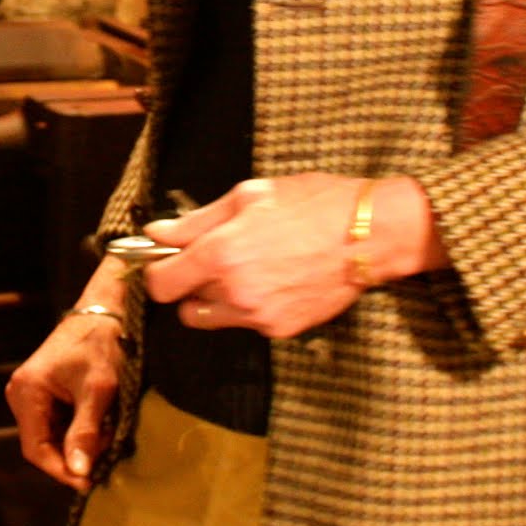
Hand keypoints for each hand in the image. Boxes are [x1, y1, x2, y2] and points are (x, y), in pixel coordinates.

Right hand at [5, 275, 125, 489]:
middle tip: (104, 457)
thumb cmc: (102, 344)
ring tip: (105, 435)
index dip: (60, 470)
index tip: (87, 482)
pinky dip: (78, 428)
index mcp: (27, 392)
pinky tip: (99, 423)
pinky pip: (57, 421)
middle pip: (42, 443)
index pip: (36, 448)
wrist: (106, 310)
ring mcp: (30, 392)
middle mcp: (21, 393)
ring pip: (52, 434)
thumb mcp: (99, 389)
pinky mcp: (43, 390)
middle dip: (73, 454)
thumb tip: (79, 472)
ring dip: (78, 442)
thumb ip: (86, 431)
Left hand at [144, 173, 444, 339]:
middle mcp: (233, 291)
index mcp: (220, 252)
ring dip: (219, 299)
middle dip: (192, 284)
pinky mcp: (281, 330)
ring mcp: (258, 316)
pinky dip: (252, 307)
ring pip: (214, 318)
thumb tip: (156, 233)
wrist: (368, 234)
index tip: (169, 260)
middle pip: (184, 305)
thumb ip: (198, 219)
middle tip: (217, 260)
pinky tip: (278, 280)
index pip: (160, 284)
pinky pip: (248, 323)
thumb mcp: (251, 196)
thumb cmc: (313, 203)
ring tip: (250, 270)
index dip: (158, 270)